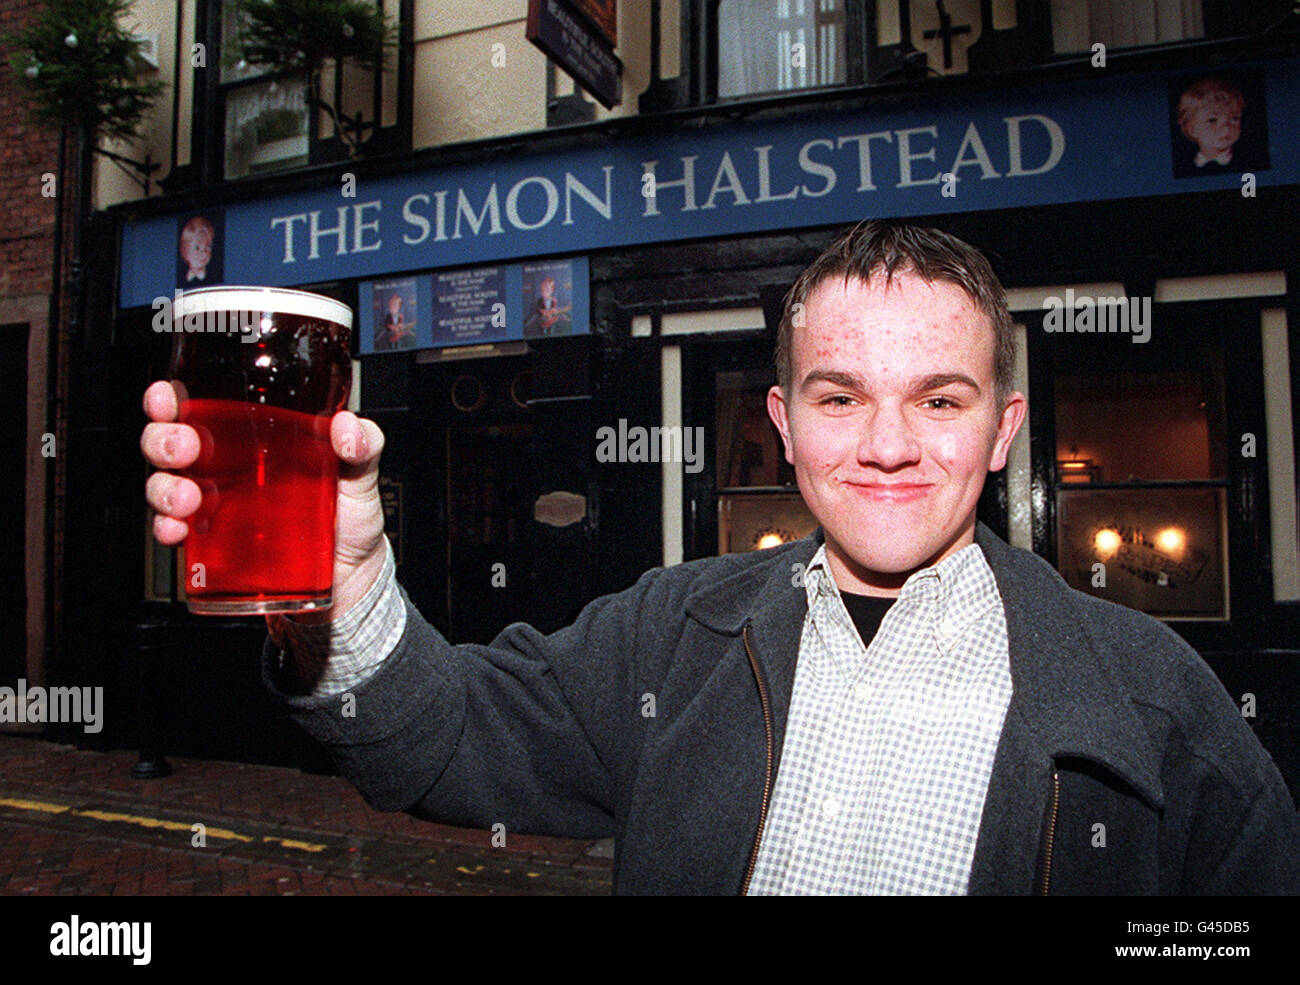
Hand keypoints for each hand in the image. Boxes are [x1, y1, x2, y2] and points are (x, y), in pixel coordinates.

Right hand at [139, 380, 388, 626]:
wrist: (352, 576)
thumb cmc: (349, 516)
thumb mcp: (360, 473)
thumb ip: (363, 444)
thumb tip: (347, 428)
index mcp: (252, 438)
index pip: (200, 407)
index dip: (171, 398)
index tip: (167, 396)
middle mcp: (225, 467)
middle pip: (170, 442)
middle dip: (163, 440)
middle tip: (185, 448)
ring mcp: (215, 505)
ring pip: (163, 485)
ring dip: (163, 488)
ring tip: (189, 499)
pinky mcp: (214, 544)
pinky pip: (175, 533)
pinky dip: (167, 530)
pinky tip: (178, 531)